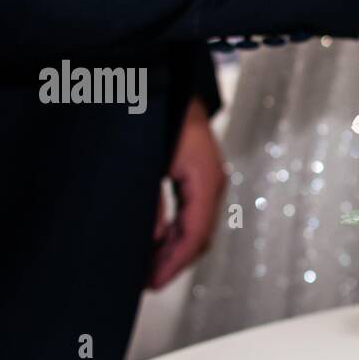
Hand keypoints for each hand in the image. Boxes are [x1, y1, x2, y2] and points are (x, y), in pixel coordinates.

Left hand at [150, 98, 224, 289]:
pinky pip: (191, 211)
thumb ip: (148, 202)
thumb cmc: (157, 111)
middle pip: (199, 235)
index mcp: (205, 178)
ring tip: (148, 265)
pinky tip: (154, 240)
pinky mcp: (197, 174)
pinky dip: (174, 230)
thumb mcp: (146, 161)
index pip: (195, 234)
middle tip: (146, 281)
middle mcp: (212, 180)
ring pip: (196, 225)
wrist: (166, 77)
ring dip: (173, 247)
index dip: (173, 263)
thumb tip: (149, 238)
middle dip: (173, 261)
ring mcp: (207, 177)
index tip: (152, 283)